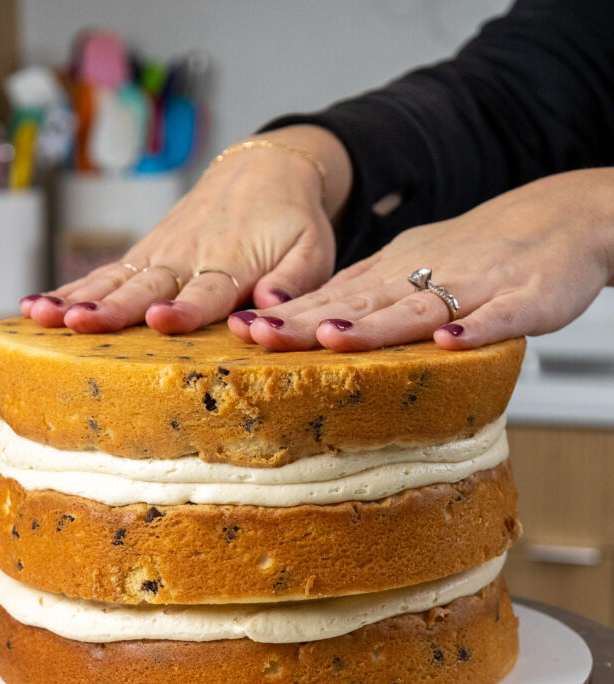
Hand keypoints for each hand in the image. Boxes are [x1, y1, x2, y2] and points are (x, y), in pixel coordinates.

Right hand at [20, 127, 351, 333]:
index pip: (205, 292)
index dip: (185, 310)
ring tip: (39, 317)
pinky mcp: (143, 255)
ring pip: (113, 280)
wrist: (263, 170)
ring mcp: (159, 255)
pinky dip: (70, 290)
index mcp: (232, 263)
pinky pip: (102, 274)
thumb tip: (271, 305)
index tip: (162, 320)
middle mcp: (187, 259)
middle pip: (145, 288)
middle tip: (79, 324)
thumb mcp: (313, 250)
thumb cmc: (292, 222)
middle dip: (112, 308)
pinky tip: (34, 307)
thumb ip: (295, 280)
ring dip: (76, 299)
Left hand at [229, 169, 613, 350]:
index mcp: (395, 274)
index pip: (333, 298)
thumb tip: (310, 321)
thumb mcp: (411, 265)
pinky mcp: (523, 300)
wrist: (562, 219)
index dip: (289, 315)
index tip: (242, 330)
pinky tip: (447, 343)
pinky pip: (498, 319)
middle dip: (308, 323)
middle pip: (360, 303)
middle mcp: (424, 278)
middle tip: (260, 335)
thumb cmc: (479, 252)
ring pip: (418, 308)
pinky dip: (474, 330)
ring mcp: (474, 288)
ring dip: (376, 326)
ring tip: (334, 340)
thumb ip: (366, 294)